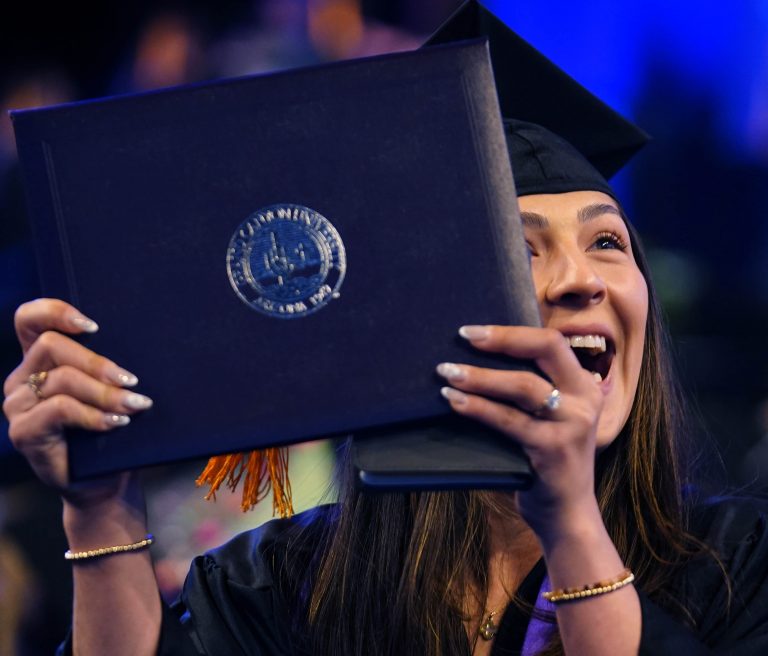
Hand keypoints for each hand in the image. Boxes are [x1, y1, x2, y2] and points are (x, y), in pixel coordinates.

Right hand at [2, 299, 151, 506]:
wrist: (106, 482)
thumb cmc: (114, 430)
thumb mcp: (111, 390)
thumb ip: (108, 365)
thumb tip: (141, 339)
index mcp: (40, 360)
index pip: (29, 319)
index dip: (55, 311)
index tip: (93, 326)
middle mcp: (22, 379)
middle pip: (52, 346)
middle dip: (98, 362)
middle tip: (132, 381)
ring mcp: (18, 406)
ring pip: (62, 379)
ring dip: (104, 392)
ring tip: (136, 405)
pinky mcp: (23, 432)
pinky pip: (60, 409)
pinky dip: (93, 414)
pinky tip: (116, 422)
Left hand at [437, 324, 603, 537]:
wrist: (568, 516)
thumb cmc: (546, 462)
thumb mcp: (552, 419)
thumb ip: (532, 391)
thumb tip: (477, 360)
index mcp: (584, 386)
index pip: (551, 342)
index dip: (512, 331)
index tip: (474, 331)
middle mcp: (584, 400)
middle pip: (544, 350)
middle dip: (501, 340)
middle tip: (462, 336)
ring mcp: (571, 425)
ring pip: (522, 386)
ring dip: (480, 377)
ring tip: (446, 372)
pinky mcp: (552, 450)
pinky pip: (509, 421)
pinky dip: (478, 408)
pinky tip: (454, 401)